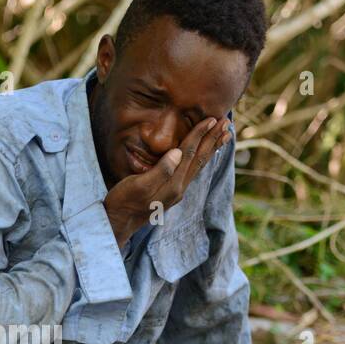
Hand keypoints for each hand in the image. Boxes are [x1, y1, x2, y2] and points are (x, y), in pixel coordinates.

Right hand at [103, 115, 230, 244]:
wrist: (118, 224)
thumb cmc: (123, 202)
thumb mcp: (138, 185)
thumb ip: (160, 171)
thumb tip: (177, 153)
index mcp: (172, 184)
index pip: (188, 153)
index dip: (199, 135)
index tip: (210, 119)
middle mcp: (179, 189)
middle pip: (199, 159)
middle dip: (212, 139)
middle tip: (226, 122)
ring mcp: (176, 192)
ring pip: (198, 166)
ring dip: (211, 149)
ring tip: (224, 136)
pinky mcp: (171, 193)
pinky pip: (192, 171)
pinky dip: (201, 159)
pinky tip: (203, 155)